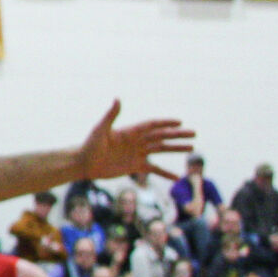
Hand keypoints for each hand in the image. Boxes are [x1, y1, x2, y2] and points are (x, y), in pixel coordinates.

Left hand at [79, 102, 195, 181]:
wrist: (83, 164)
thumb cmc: (89, 145)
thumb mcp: (100, 130)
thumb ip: (111, 115)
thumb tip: (117, 98)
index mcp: (130, 131)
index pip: (152, 125)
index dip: (166, 123)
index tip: (180, 122)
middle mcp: (136, 141)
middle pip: (161, 136)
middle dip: (177, 135)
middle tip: (194, 134)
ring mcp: (136, 154)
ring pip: (160, 150)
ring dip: (175, 149)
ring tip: (191, 148)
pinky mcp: (134, 167)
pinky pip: (154, 169)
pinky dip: (165, 173)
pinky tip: (177, 177)